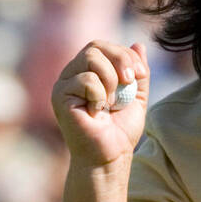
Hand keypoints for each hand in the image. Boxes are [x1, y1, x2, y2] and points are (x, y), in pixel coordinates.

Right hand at [51, 40, 149, 169]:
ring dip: (110, 80)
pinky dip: (99, 95)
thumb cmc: (120, 132)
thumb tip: (138, 44)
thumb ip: (137, 73)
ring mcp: (63, 84)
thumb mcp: (136, 97)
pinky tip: (96, 112)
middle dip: (120, 60)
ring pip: (90, 58)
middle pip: (95, 46)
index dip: (124, 54)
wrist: (110, 157)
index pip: (102, 47)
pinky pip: (85, 79)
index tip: (140, 74)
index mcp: (88, 72)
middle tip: (129, 81)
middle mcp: (72, 74)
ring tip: (111, 103)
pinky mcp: (59, 95)